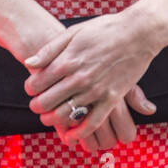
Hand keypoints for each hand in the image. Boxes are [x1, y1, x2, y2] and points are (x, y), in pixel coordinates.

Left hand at [21, 10, 161, 153]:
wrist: (138, 32)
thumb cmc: (105, 29)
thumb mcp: (73, 33)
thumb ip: (50, 50)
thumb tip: (29, 63)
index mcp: (67, 61)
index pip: (37, 83)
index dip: (30, 88)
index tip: (32, 88)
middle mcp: (79, 78)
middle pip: (47, 101)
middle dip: (37, 106)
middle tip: (37, 105)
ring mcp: (96, 90)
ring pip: (66, 114)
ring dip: (52, 119)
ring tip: (49, 118)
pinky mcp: (112, 98)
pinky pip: (93, 122)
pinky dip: (80, 133)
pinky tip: (71, 137)